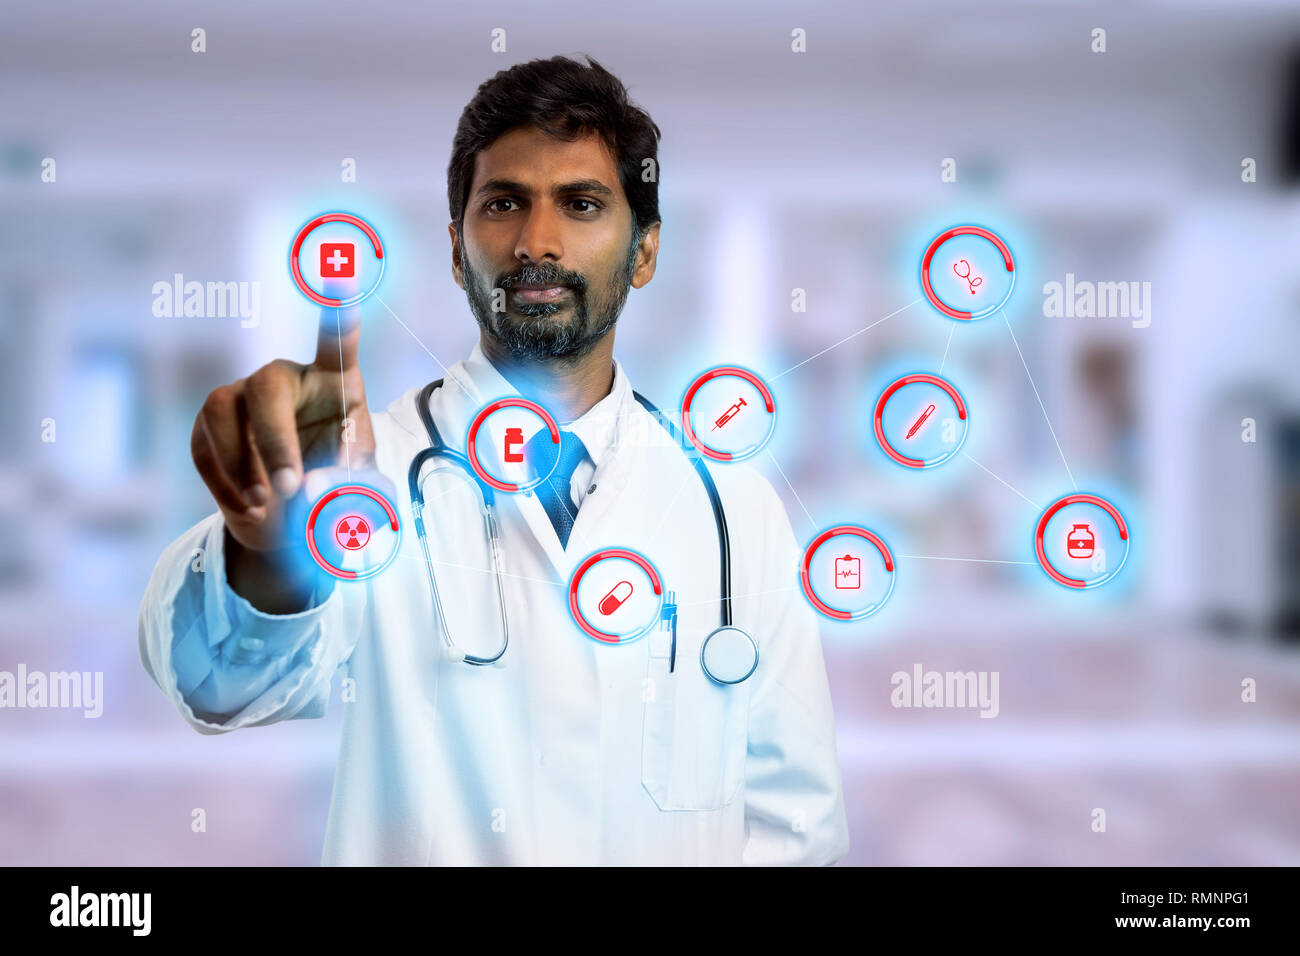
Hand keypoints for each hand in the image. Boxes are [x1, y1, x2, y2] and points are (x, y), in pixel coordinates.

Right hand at [190, 278, 374, 553]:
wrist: (293, 523)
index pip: (338, 344)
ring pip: (222, 411)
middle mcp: (285, 379)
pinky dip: (227, 485)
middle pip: (267, 384)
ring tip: (268, 504)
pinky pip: (204, 447)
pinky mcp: (208, 426)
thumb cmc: (335, 491)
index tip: (341, 280)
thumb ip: (346, 487)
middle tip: (292, 488)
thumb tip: (308, 490)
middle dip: (275, 439)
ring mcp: (242, 398)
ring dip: (242, 465)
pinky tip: (253, 510)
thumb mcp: (358, 492)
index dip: (337, 315)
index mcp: (335, 384)